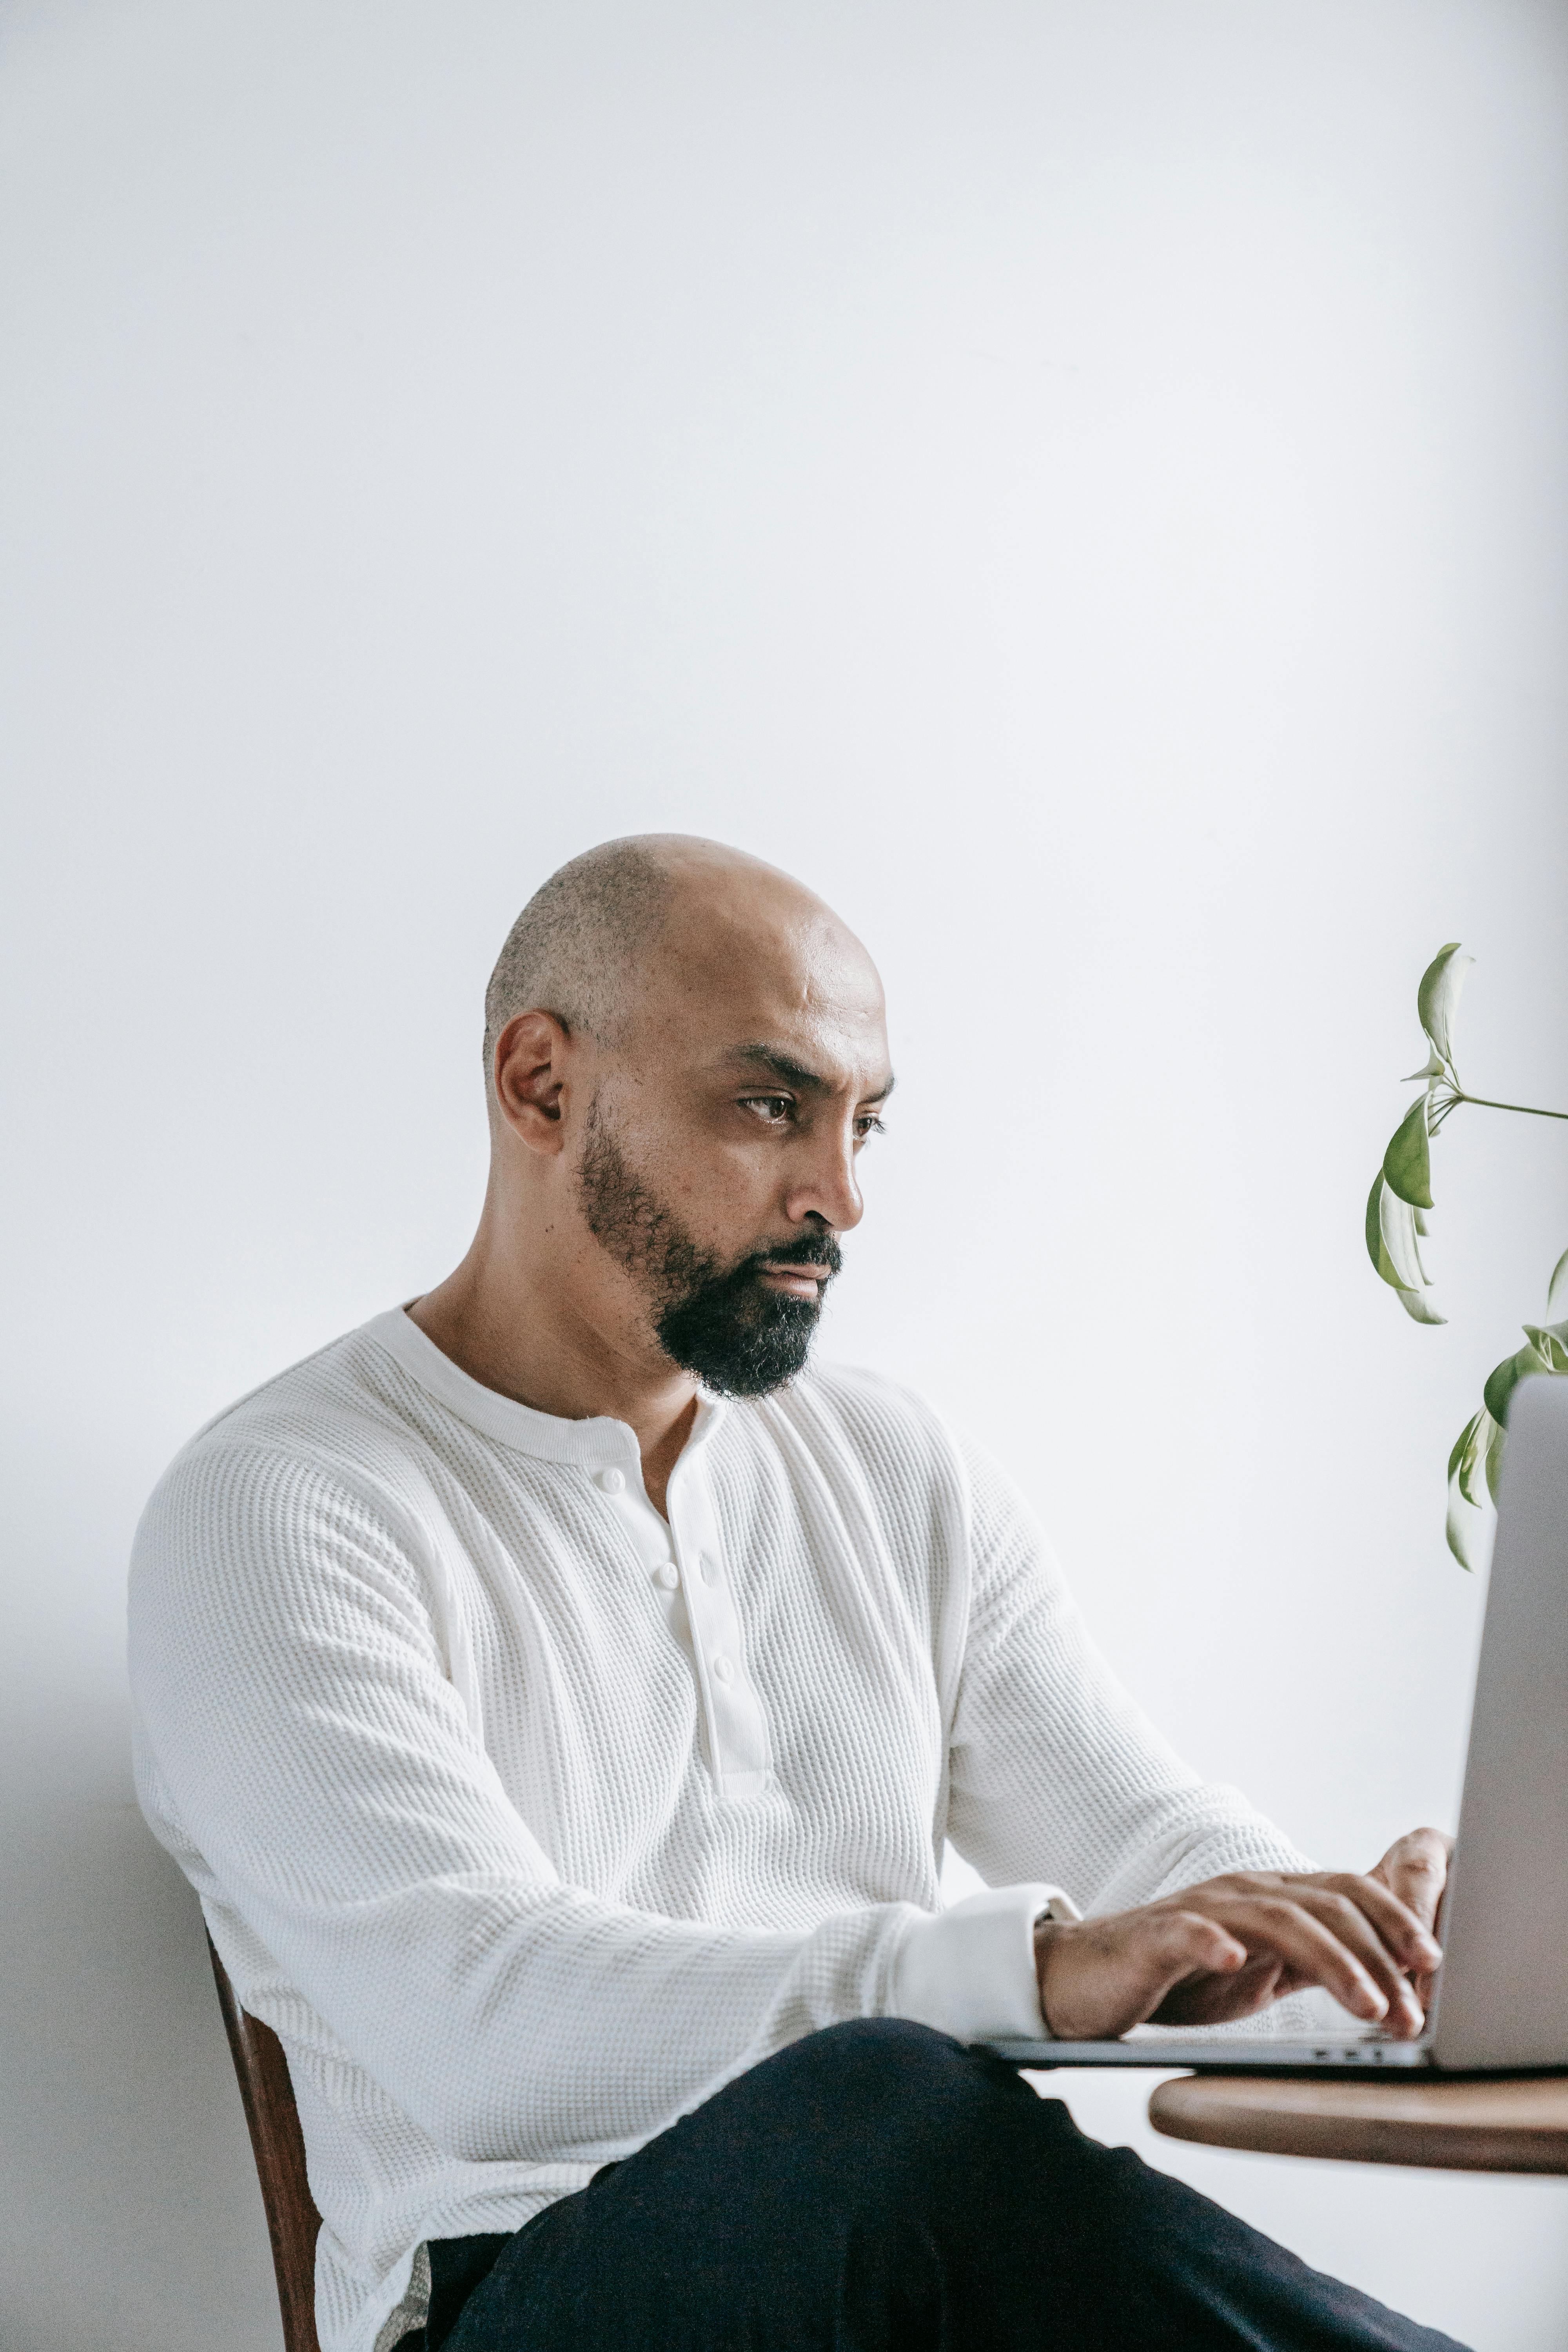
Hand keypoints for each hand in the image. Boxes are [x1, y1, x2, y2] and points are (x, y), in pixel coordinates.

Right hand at [1034, 1839, 1448, 2042]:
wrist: (1088, 1978)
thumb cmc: (1176, 1978)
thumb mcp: (1257, 1972)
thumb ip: (1308, 1964)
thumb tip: (1382, 1983)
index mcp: (1268, 1898)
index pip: (1344, 1893)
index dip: (1393, 1922)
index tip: (1434, 1965)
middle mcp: (1241, 1892)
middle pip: (1323, 1905)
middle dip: (1378, 1952)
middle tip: (1413, 2001)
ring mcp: (1198, 1909)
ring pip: (1275, 1920)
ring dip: (1329, 1959)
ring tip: (1365, 2002)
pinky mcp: (1155, 1935)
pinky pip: (1189, 1931)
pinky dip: (1215, 1941)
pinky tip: (1236, 1961)